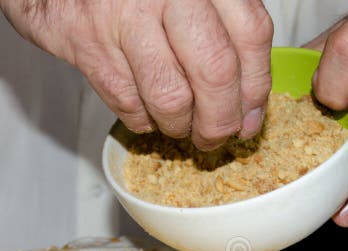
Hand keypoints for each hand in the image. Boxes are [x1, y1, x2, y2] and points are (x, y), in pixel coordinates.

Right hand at [0, 0, 273, 149]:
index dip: (256, 87)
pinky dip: (142, 121)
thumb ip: (224, 32)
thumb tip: (248, 104)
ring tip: (180, 128)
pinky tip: (146, 112)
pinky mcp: (91, 45)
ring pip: (172, 97)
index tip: (251, 116)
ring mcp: (127, 18)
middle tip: (218, 136)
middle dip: (221, 121)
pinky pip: (129, 105)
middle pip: (216, 72)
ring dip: (180, 128)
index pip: (250, 36)